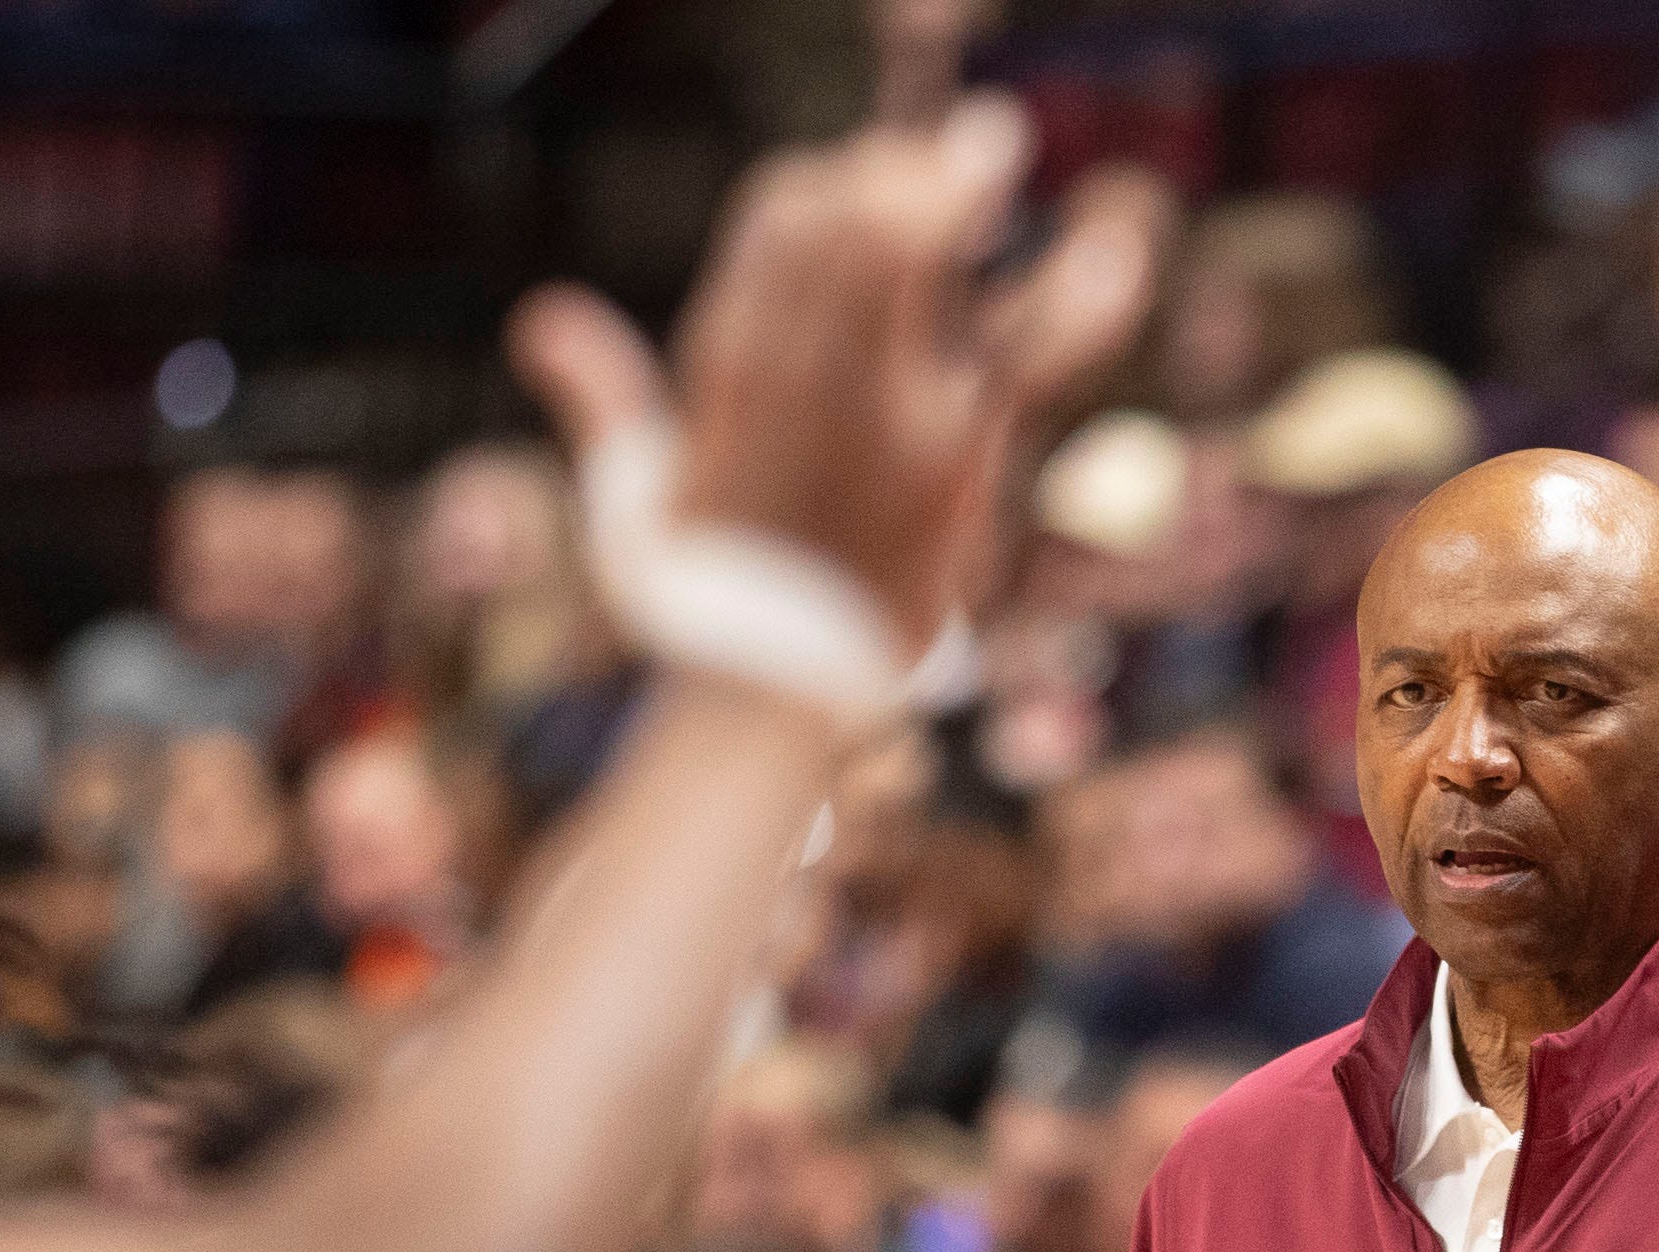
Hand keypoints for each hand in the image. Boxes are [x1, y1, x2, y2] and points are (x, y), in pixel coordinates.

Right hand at [509, 101, 1158, 660]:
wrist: (765, 701)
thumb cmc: (697, 606)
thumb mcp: (632, 493)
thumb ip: (602, 396)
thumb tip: (542, 320)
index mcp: (728, 357)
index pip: (784, 214)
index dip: (839, 188)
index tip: (881, 192)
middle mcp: (798, 363)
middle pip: (846, 215)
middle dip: (899, 173)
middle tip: (968, 149)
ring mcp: (878, 403)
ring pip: (910, 256)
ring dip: (953, 193)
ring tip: (993, 144)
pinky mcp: (954, 454)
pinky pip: (1023, 353)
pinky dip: (1077, 300)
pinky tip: (1116, 255)